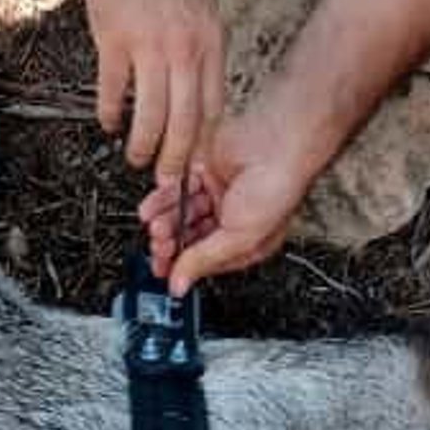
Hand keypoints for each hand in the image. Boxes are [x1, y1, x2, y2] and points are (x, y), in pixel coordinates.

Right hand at [86, 0, 224, 183]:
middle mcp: (184, 48)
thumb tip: (202, 100)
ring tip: (136, 159)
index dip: (203, 142)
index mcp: (210, 42)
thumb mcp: (205, 11)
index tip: (195, 164)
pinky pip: (112, 90)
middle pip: (183, 121)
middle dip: (175, 159)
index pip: (212, 108)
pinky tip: (108, 123)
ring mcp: (148, 45)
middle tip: (166, 180)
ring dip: (142, 146)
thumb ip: (204, 53)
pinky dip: (108, 113)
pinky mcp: (114, 39)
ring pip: (148, 115)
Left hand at [139, 110, 314, 296]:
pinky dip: (162, 198)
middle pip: (190, 236)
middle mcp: (230, 217)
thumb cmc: (276, 190)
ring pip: (182, 212)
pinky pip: (178, 186)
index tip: (162, 271)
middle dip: (172, 244)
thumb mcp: (240, 237)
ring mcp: (216, 192)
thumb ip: (204, 259)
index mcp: (245, 241)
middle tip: (158, 247)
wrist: (278, 144)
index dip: (183, 266)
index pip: (206, 260)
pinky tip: (151, 208)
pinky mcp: (204, 168)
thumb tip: (179, 285)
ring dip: (165, 222)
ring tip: (155, 227)